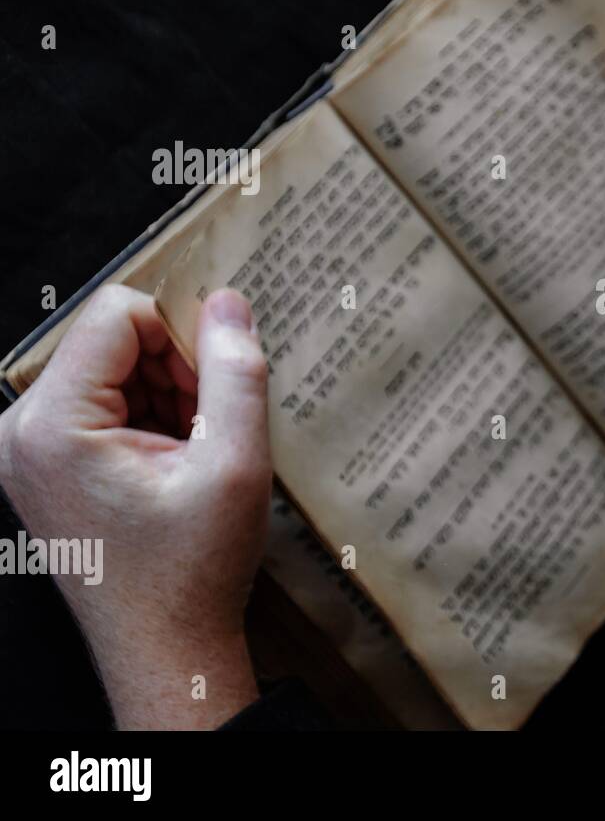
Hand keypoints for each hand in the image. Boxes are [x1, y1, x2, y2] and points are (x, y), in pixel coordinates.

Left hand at [0, 285, 270, 728]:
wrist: (165, 649)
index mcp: (53, 425)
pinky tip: (178, 465)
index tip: (217, 388)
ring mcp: (31, 450)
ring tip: (196, 454)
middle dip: (175, 368)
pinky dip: (152, 420)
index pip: (118, 314)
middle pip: (112, 340)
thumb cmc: (192, 570)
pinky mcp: (48, 466)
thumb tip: (227, 301)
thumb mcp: (233, 464)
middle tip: (212, 428)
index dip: (181, 336)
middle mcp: (24, 431)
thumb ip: (234, 373)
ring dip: (168, 396)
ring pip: (113, 370)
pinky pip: (105, 405)